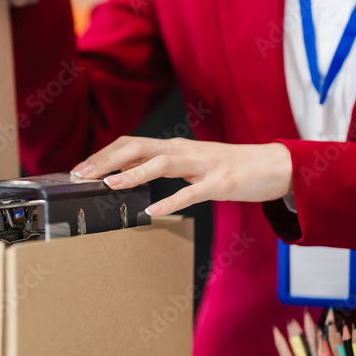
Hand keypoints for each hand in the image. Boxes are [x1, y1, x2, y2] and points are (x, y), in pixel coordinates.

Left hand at [71, 136, 293, 216]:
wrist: (275, 166)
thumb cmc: (228, 168)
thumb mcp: (189, 164)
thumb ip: (160, 166)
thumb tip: (125, 174)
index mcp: (173, 146)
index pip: (130, 143)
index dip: (103, 154)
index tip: (79, 169)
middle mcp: (184, 150)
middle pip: (138, 146)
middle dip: (107, 159)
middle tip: (82, 175)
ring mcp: (204, 165)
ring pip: (163, 163)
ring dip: (133, 173)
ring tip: (110, 185)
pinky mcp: (222, 182)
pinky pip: (194, 192)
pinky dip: (172, 201)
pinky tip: (154, 211)